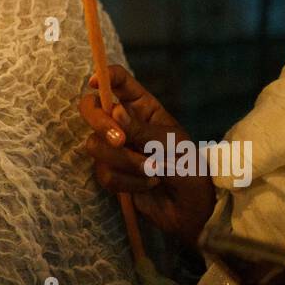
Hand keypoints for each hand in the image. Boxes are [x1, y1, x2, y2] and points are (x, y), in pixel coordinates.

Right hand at [77, 63, 213, 247]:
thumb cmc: (190, 167)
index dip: (104, 76)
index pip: (119, 82)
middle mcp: (123, 124)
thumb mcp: (171, 144)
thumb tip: (113, 110)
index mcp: (142, 107)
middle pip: (91, 109)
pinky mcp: (111, 173)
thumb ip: (141, 129)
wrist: (193, 208)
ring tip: (154, 172)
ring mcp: (115, 149)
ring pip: (97, 146)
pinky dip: (127, 182)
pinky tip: (147, 185)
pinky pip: (104, 173)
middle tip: (121, 141)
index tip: (94, 82)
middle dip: (101, 124)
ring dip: (126, 163)